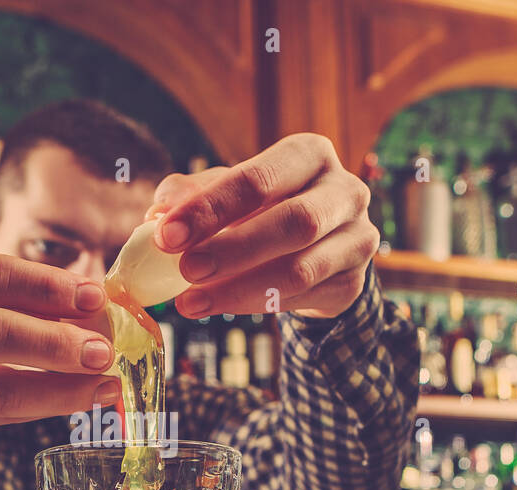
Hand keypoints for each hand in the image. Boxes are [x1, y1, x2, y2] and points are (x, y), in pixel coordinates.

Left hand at [146, 133, 377, 319]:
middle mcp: (344, 191)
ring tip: (191, 302)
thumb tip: (159, 210)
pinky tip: (218, 306)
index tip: (166, 235)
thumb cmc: (267, 210)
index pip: (259, 178)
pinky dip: (255, 305)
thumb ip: (195, 195)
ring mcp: (357, 238)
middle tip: (185, 270)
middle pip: (293, 222)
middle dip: (232, 250)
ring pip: (300, 269)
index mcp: (310, 156)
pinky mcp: (353, 282)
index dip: (210, 207)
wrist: (321, 247)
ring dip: (239, 288)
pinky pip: (303, 298)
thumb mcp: (233, 192)